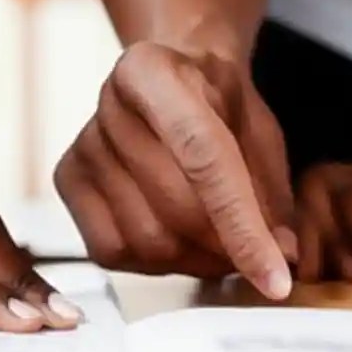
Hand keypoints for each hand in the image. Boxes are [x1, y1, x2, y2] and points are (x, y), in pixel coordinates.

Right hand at [55, 41, 295, 297]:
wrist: (171, 82)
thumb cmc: (219, 105)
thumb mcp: (260, 133)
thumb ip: (274, 193)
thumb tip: (283, 256)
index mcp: (155, 72)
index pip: (205, 160)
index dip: (244, 228)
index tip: (276, 278)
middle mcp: (110, 103)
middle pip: (177, 211)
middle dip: (226, 248)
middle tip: (253, 252)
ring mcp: (85, 144)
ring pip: (149, 241)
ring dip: (196, 258)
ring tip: (216, 241)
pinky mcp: (67, 180)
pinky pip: (113, 250)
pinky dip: (156, 262)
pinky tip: (178, 240)